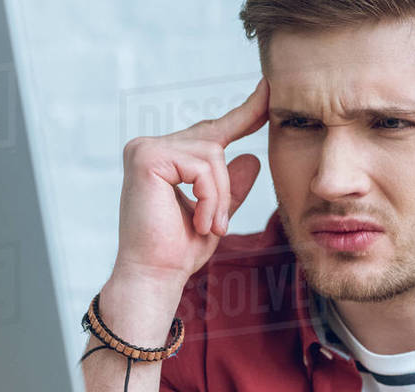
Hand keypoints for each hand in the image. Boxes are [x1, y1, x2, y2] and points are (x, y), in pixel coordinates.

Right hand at [114, 76, 269, 285]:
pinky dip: (209, 198)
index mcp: (162, 157)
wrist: (154, 276)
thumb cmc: (177, 251)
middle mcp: (149, 147)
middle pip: (214, 143)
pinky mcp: (147, 158)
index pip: (210, 131)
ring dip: (219, 198)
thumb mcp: (214, 214)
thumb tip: (251, 157)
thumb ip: (229, 187)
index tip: (268, 90)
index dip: (244, 113)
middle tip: (217, 225)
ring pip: (212, 155)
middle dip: (224, 187)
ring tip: (207, 226)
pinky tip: (198, 222)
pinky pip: (202, 167)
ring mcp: (145, 148)